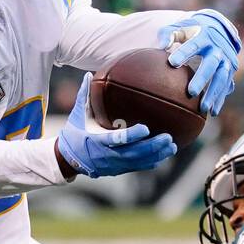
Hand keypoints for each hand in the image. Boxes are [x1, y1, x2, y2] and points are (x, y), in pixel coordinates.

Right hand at [58, 73, 176, 177]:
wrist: (70, 159)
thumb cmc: (75, 132)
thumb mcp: (77, 114)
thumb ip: (84, 95)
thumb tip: (90, 74)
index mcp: (97, 141)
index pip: (117, 139)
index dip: (132, 136)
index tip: (146, 128)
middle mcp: (108, 155)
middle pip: (134, 153)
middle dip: (152, 147)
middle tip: (168, 137)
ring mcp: (115, 164)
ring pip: (139, 162)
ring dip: (157, 155)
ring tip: (173, 145)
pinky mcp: (120, 170)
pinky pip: (138, 167)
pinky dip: (152, 161)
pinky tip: (166, 154)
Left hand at [157, 9, 240, 114]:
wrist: (218, 28)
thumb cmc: (192, 31)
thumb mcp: (180, 28)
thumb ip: (168, 34)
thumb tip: (161, 46)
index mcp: (204, 36)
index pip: (193, 44)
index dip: (183, 53)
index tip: (172, 62)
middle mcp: (218, 48)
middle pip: (211, 64)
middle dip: (202, 78)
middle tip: (190, 92)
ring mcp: (227, 60)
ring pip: (222, 78)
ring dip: (213, 94)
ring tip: (203, 109)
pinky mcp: (231, 70)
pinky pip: (226, 86)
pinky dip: (220, 99)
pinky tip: (212, 112)